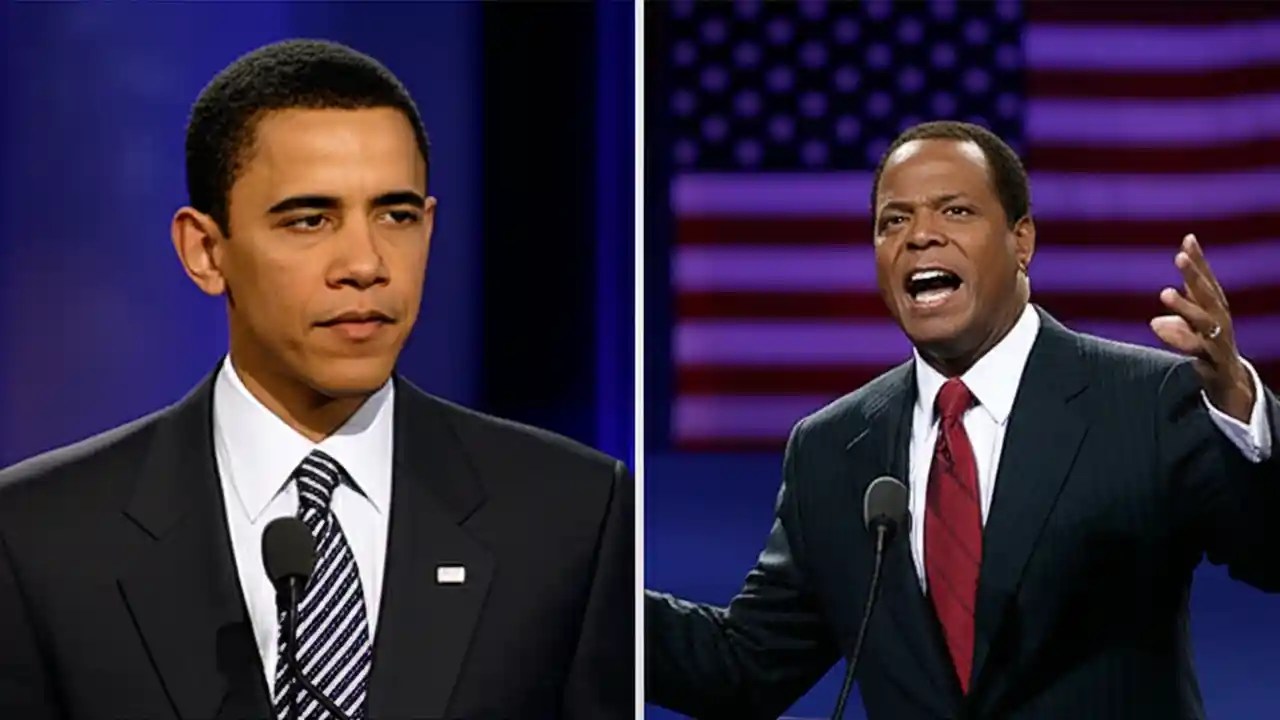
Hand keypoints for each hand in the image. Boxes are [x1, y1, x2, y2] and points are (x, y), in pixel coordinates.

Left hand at [1150, 234, 1254, 421]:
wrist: (1231, 386)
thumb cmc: (1210, 351)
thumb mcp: (1194, 332)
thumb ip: (1178, 321)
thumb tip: (1155, 323)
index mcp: (1217, 311)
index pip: (1208, 282)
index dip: (1199, 261)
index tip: (1188, 238)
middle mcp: (1221, 323)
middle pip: (1208, 296)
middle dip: (1195, 275)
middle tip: (1179, 257)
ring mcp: (1219, 342)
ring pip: (1204, 322)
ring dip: (1185, 306)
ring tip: (1165, 291)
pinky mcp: (1214, 363)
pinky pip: (1198, 350)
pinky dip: (1182, 340)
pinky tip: (1162, 328)